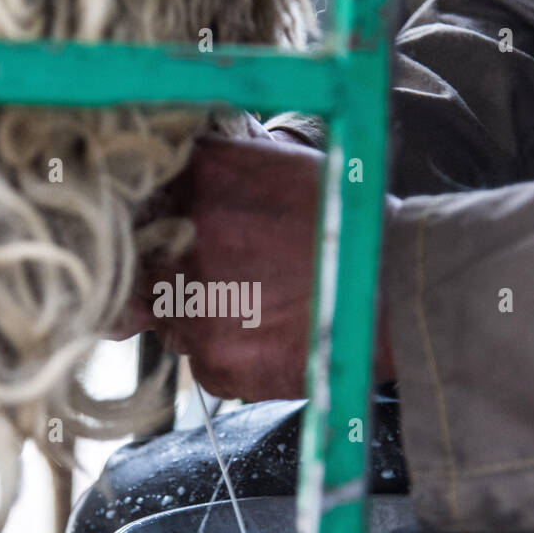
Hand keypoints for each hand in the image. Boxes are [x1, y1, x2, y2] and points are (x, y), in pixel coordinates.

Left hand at [121, 135, 394, 400]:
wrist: (397, 291)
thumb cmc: (343, 224)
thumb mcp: (275, 169)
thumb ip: (206, 178)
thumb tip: (151, 202)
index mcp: (199, 180)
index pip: (136, 207)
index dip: (149, 230)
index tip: (169, 240)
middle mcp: (183, 242)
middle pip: (144, 270)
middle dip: (174, 278)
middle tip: (232, 279)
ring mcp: (194, 307)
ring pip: (171, 321)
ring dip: (202, 318)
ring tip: (262, 306)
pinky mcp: (214, 363)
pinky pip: (202, 362)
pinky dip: (230, 355)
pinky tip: (273, 335)